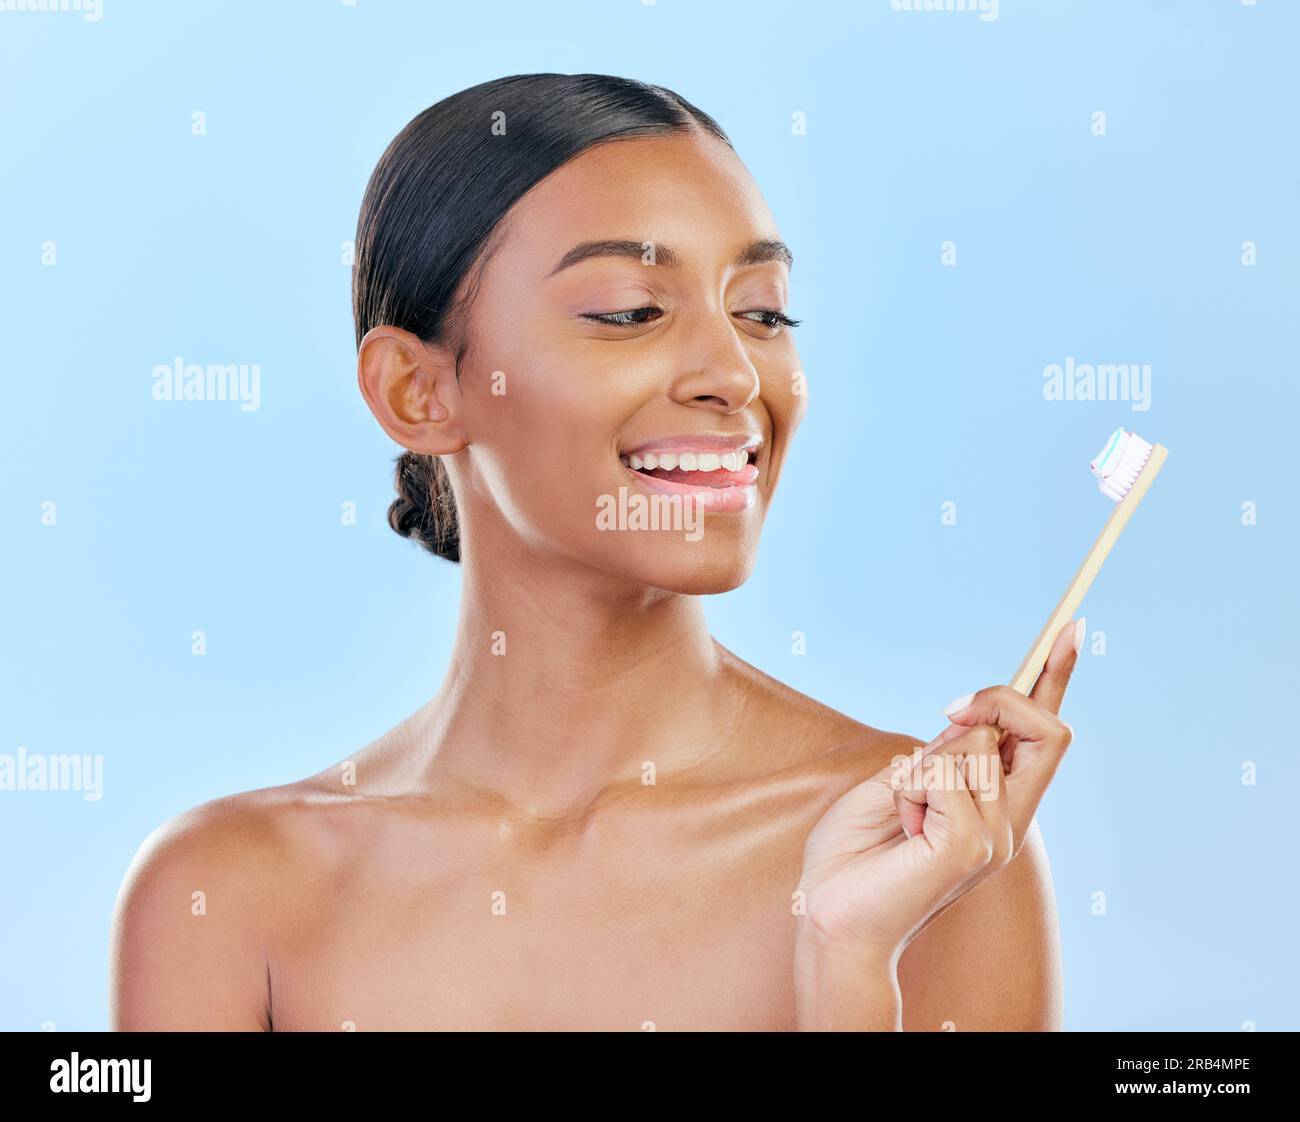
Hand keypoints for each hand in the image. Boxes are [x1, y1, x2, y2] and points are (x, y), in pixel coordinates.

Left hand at [796, 616, 1082, 967]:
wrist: (828, 916)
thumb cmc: (855, 856)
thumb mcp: (896, 784)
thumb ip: (940, 756)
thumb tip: (969, 720)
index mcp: (995, 806)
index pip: (1042, 737)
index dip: (1056, 679)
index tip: (1071, 628)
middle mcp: (1009, 821)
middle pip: (1046, 729)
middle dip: (999, 701)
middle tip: (946, 713)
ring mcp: (997, 837)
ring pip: (973, 743)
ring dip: (919, 763)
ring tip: (900, 813)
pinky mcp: (969, 846)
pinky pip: (938, 772)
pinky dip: (906, 786)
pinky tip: (899, 827)